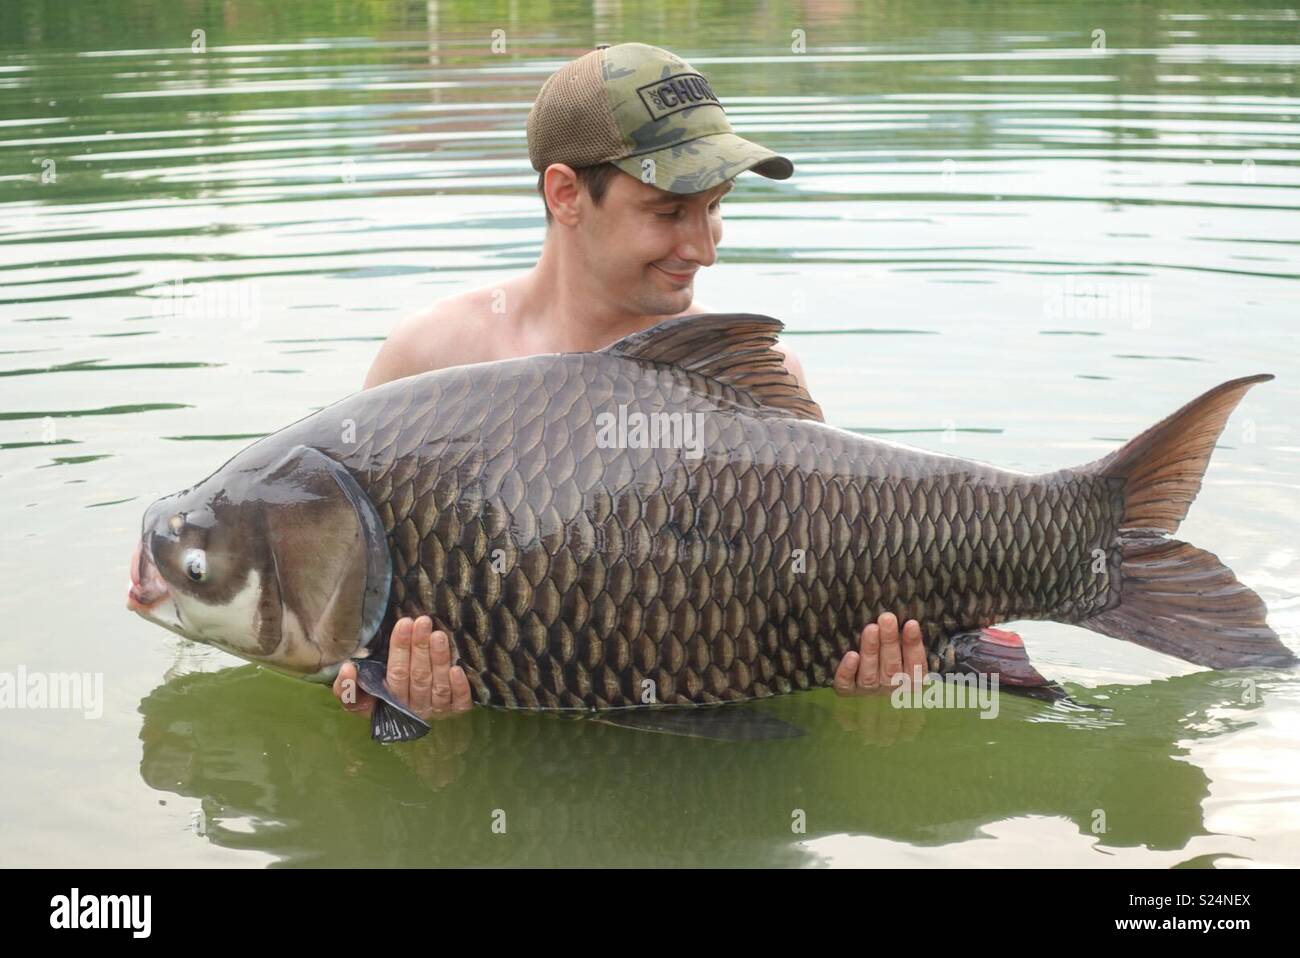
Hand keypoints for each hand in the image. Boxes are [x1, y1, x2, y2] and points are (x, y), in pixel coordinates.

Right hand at [332, 615, 472, 720]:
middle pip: (418, 676)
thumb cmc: (379, 693)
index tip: (403, 623)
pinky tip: (457, 668)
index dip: (399, 650)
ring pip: (438, 685)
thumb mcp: (358, 694)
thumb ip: (346, 686)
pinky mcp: (455, 710)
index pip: (395, 675)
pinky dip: (459, 687)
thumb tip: (347, 668)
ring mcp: (436, 710)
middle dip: (419, 647)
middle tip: (422, 621)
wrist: (401, 715)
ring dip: (439, 659)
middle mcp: (414, 708)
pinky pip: (459, 702)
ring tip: (438, 634)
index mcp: (389, 702)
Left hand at [833, 612, 925, 694]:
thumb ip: (907, 645)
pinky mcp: (847, 693)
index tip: (911, 624)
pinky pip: (846, 685)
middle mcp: (890, 690)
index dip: (914, 646)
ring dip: (871, 651)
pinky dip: (848, 671)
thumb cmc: (891, 667)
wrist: (864, 708)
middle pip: (891, 669)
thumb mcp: (904, 659)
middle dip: (890, 642)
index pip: (916, 667)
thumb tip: (910, 622)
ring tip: (871, 629)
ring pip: (870, 675)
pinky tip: (851, 655)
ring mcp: (868, 693)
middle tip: (887, 618)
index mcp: (909, 684)